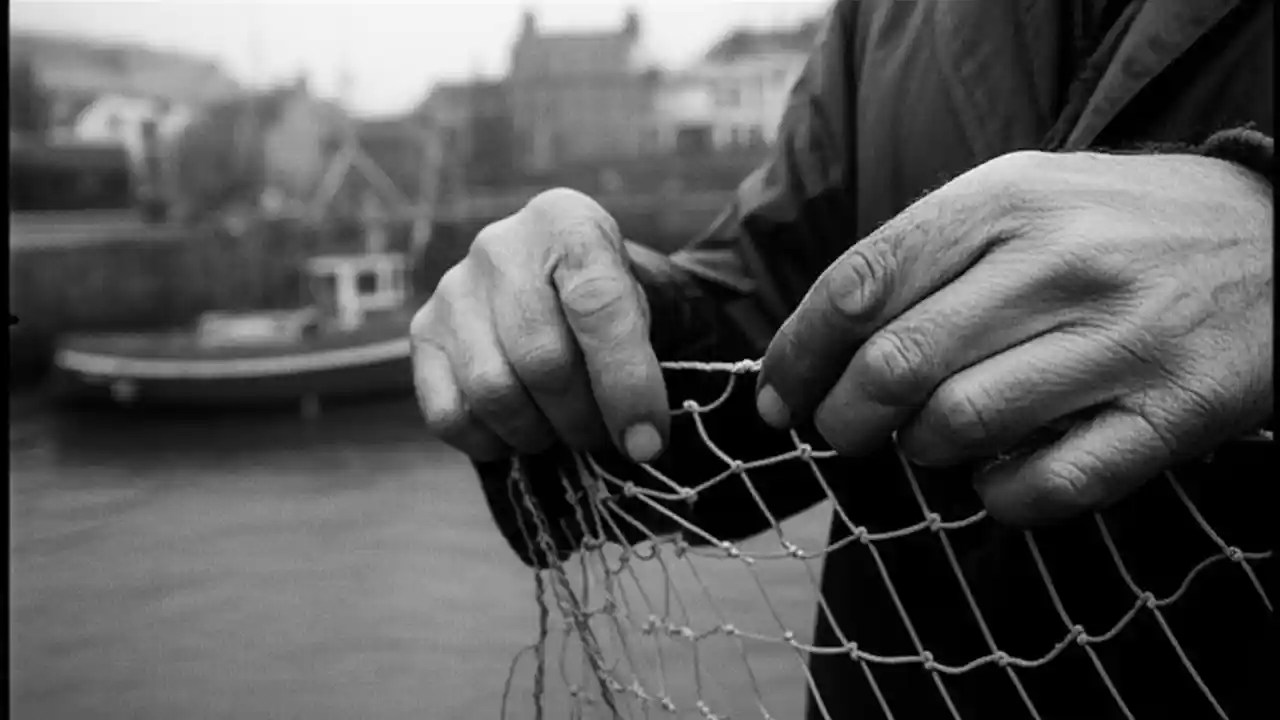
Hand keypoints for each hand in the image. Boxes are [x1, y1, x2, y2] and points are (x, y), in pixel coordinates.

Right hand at [411, 188, 667, 462]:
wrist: (551, 284)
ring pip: (493, 391)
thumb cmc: (602, 302)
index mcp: (566, 222)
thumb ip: (640, 364)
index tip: (646, 442)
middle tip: (602, 436)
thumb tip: (639, 445)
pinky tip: (518, 433)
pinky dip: (490, 441)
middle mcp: (500, 247)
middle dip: (581, 418)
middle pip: (541, 358)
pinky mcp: (423, 331)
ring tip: (562, 431)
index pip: (598, 306)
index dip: (626, 384)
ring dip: (538, 433)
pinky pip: (448, 412)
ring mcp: (453, 289)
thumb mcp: (638, 308)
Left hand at [757, 150, 1272, 523]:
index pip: (859, 285)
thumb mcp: (1012, 200)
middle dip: (842, 418)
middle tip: (843, 432)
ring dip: (920, 452)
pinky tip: (996, 473)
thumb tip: (811, 351)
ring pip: (960, 425)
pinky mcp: (1172, 413)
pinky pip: (1046, 485)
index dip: (797, 353)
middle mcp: (1060, 262)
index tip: (776, 396)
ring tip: (928, 441)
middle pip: (896, 364)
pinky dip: (996, 495)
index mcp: (1003, 199)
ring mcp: (1122, 338)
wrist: (1271, 237)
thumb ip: (916, 258)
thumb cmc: (1106, 228)